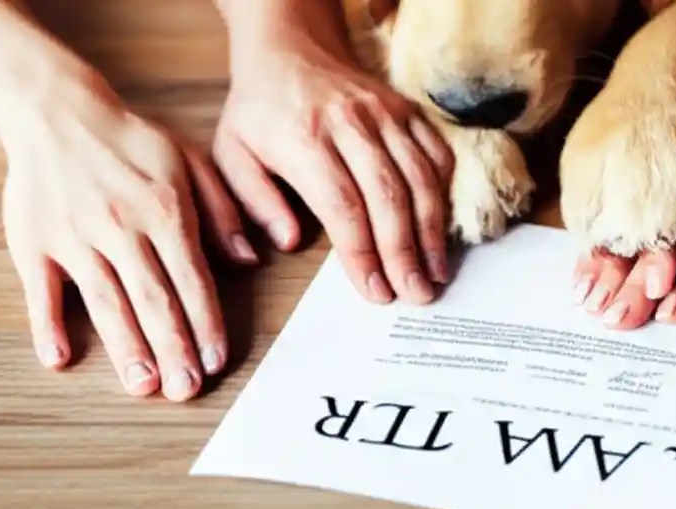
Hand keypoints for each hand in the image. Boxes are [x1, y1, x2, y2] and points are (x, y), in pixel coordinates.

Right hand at [1, 73, 251, 400]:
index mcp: (165, 211)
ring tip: (144, 385)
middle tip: (187, 390)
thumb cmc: (133, 142)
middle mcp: (121, 228)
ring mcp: (75, 237)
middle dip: (173, 348)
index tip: (217, 362)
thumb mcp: (192, 162)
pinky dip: (46, 324)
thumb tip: (250, 260)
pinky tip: (59, 358)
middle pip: (151, 299)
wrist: (57, 112)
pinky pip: (42, 290)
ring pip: (105, 301)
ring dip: (125, 347)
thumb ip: (224, 213)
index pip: (192, 279)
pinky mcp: (35, 242)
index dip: (206, 324)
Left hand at [214, 24, 453, 304]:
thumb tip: (289, 243)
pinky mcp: (408, 110)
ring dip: (432, 231)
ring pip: (420, 179)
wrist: (290, 48)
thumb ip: (253, 202)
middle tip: (418, 294)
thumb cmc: (260, 111)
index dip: (363, 254)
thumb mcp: (231, 153)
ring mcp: (386, 115)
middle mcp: (351, 125)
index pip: (343, 206)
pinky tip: (441, 230)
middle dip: (405, 252)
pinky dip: (444, 195)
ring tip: (436, 273)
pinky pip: (437, 155)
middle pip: (388, 196)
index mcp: (304, 139)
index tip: (376, 291)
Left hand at [567, 50, 675, 329]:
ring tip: (591, 297)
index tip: (660, 303)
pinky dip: (606, 242)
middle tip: (614, 313)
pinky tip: (583, 266)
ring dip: (617, 275)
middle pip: (670, 269)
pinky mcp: (671, 198)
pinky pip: (633, 222)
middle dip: (639, 292)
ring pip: (646, 251)